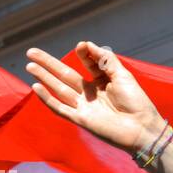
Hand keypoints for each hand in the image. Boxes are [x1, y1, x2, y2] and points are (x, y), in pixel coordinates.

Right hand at [25, 42, 163, 154]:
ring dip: (44, 78)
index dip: (84, 54)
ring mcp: (85, 106)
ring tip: (29, 65)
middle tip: (31, 52)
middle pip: (65, 75)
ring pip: (59, 89)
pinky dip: (47, 99)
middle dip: (48, 64)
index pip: (87, 65)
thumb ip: (105, 60)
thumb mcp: (122, 75)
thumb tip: (86, 44)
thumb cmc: (137, 103)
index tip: (81, 46)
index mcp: (103, 82)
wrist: (142, 128)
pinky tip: (36, 87)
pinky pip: (60, 108)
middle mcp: (91, 94)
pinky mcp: (81, 119)